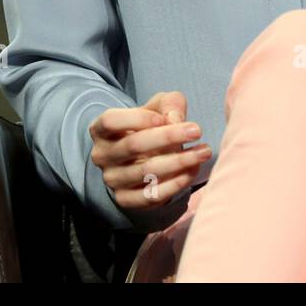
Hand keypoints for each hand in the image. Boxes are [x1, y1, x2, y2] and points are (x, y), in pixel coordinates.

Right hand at [89, 90, 212, 212]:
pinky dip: (175, 183)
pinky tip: (192, 170)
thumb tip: (176, 121)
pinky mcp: (126, 200)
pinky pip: (151, 195)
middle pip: (133, 145)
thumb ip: (169, 105)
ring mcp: (112, 180)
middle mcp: (102, 156)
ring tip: (204, 152)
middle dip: (169, 137)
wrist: (142, 156)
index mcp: (101, 130)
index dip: (139, 118)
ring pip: (146, 171)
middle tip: (197, 130)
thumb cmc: (150, 125)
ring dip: (179, 161)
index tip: (166, 118)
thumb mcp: (159, 106)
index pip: (111, 121)